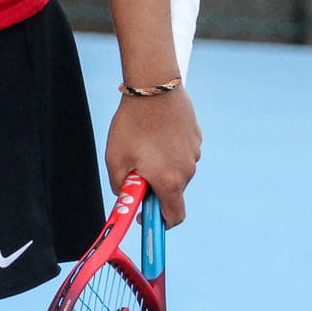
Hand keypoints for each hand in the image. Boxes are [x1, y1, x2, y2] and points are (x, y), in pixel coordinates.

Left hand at [104, 88, 200, 227]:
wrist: (153, 88)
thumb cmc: (132, 124)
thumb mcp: (115, 159)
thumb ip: (121, 186)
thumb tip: (128, 196)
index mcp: (170, 181)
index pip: (174, 217)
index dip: (160, 222)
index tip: (145, 217)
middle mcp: (187, 170)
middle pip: (173, 192)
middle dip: (155, 188)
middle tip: (136, 170)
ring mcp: (194, 152)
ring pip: (177, 170)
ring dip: (162, 166)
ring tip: (143, 144)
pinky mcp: (195, 137)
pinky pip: (181, 152)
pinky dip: (169, 150)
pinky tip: (155, 131)